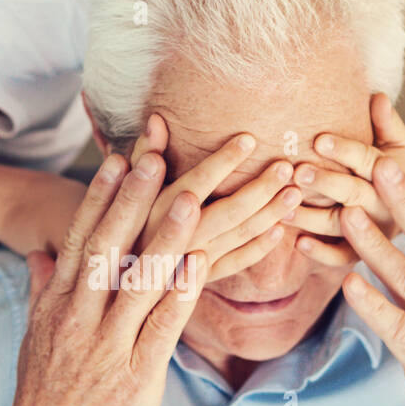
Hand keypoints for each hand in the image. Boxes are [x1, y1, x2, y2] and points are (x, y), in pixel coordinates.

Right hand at [0, 153, 209, 405]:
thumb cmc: (47, 403)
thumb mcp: (36, 341)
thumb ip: (42, 292)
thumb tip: (38, 256)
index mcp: (58, 306)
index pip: (80, 239)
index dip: (101, 196)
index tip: (120, 156)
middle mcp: (79, 318)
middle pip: (108, 247)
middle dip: (133, 199)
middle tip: (156, 154)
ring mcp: (107, 346)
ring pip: (139, 280)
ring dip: (167, 235)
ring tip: (192, 196)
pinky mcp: (136, 376)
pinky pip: (162, 326)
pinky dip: (181, 292)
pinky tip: (201, 263)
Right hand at [127, 115, 302, 281]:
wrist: (108, 285)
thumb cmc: (115, 226)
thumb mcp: (119, 191)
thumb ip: (142, 157)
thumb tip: (156, 120)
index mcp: (154, 212)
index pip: (196, 182)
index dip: (223, 161)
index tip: (249, 138)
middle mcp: (175, 239)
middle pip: (226, 212)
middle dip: (259, 189)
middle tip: (287, 166)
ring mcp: (189, 264)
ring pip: (237, 238)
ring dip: (269, 215)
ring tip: (295, 193)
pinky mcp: (197, 282)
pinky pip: (234, 265)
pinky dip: (258, 249)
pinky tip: (281, 230)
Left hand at [291, 92, 404, 265]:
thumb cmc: (392, 172)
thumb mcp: (397, 147)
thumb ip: (387, 124)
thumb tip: (378, 98)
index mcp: (393, 174)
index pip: (367, 160)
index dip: (344, 150)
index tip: (318, 140)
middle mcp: (385, 205)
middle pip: (354, 193)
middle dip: (326, 182)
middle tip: (298, 172)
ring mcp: (374, 232)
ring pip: (341, 226)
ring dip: (312, 218)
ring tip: (284, 208)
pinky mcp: (360, 253)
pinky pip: (340, 257)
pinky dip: (320, 253)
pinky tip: (299, 243)